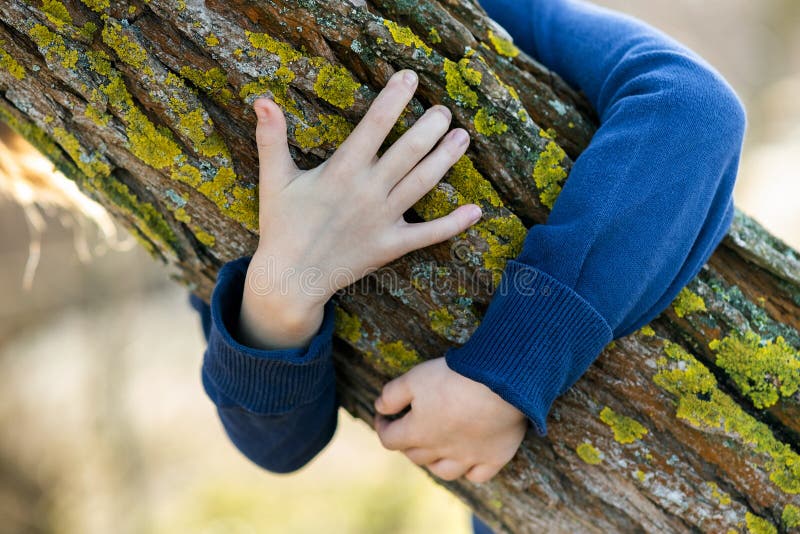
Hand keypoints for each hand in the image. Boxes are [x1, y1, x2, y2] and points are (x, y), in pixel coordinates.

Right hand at [239, 69, 481, 349]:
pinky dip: (454, 223)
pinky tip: (476, 210)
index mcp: (342, 171)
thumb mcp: (273, 179)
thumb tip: (261, 100)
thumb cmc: (282, 226)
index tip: (410, 78)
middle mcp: (368, 192)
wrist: (290, 279)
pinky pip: (429, 234)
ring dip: (446, 159)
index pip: (375, 125)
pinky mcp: (391, 245)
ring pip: (423, 183)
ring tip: (462, 137)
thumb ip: (271, 138)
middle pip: (409, 151)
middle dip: (430, 126)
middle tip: (444, 109)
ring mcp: (383, 219)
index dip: (394, 98)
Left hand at [374, 358, 526, 482]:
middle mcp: (441, 450)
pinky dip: (470, 471)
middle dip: (408, 443)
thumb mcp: (414, 377)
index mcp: (418, 432)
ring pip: (443, 471)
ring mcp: (468, 457)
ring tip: (435, 449)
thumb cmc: (454, 377)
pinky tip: (468, 461)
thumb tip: (379, 407)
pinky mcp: (494, 457)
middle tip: (409, 429)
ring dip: (434, 462)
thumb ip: (392, 394)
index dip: (382, 427)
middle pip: (416, 456)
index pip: (390, 439)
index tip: (383, 417)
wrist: (500, 382)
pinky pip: (478, 475)